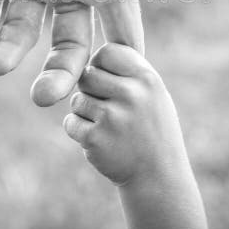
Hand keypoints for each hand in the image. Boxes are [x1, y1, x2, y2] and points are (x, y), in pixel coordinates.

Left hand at [63, 43, 188, 185]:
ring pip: (77, 100)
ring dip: (85, 112)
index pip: (107, 52)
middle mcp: (131, 95)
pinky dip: (79, 131)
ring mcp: (112, 117)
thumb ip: (127, 71)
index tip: (108, 80)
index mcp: (147, 79)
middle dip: (91, 90)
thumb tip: (92, 55)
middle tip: (107, 107)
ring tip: (108, 126)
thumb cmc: (152, 128)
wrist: (158, 176)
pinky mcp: (96, 139)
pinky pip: (70, 122)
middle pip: (87, 75)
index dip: (101, 65)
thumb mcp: (153, 93)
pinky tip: (100, 140)